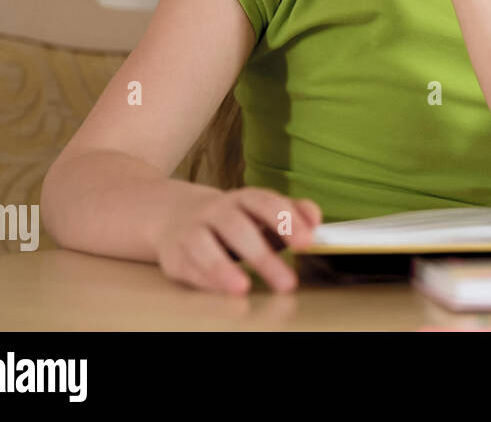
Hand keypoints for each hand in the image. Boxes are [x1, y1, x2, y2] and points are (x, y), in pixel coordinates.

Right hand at [154, 187, 321, 294]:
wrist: (177, 214)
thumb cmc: (235, 219)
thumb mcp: (264, 212)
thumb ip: (294, 213)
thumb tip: (316, 220)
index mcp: (244, 199)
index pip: (266, 203)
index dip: (287, 221)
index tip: (307, 243)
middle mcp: (216, 211)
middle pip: (237, 228)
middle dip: (263, 256)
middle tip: (288, 283)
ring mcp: (192, 230)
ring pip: (204, 246)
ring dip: (222, 268)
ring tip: (243, 288)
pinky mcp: (174, 254)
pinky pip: (187, 266)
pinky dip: (204, 279)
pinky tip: (221, 290)